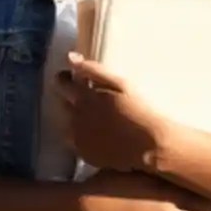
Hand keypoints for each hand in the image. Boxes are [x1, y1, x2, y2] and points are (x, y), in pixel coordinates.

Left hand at [56, 52, 167, 172]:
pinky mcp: (83, 153)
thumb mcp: (120, 84)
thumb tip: (70, 57)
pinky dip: (80, 134)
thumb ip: (93, 70)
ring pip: (66, 122)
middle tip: (84, 96)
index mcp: (84, 97)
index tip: (70, 77)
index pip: (62, 83)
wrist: (148, 146)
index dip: (64, 78)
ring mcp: (77, 136)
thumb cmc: (139, 110)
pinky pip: (74, 141)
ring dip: (73, 116)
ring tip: (92, 116)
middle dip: (68, 97)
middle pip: (62, 103)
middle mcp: (75, 116)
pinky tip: (97, 133)